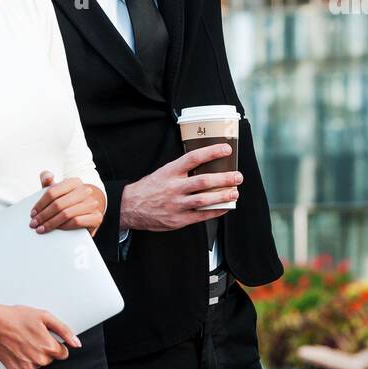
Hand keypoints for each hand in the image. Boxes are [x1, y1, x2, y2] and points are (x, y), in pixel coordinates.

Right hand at [0, 303, 77, 368]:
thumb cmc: (18, 318)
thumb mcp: (46, 317)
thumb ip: (65, 331)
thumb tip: (76, 343)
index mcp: (48, 347)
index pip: (63, 354)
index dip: (56, 344)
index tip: (47, 337)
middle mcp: (39, 360)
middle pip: (50, 359)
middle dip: (45, 349)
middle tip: (33, 337)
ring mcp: (27, 367)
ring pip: (38, 364)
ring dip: (34, 355)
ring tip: (24, 341)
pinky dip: (23, 360)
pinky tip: (18, 349)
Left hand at [31, 171, 105, 235]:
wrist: (87, 212)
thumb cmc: (67, 201)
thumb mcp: (58, 191)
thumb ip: (48, 182)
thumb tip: (47, 176)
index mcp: (74, 182)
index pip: (52, 192)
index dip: (40, 204)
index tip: (32, 213)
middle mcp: (85, 191)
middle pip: (58, 204)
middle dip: (43, 216)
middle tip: (34, 224)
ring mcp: (92, 204)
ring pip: (67, 214)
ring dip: (51, 223)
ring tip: (41, 228)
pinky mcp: (97, 217)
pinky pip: (76, 222)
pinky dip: (64, 226)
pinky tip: (57, 229)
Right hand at [120, 144, 242, 231]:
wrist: (130, 207)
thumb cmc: (150, 188)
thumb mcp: (163, 172)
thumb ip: (182, 170)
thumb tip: (207, 165)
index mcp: (170, 172)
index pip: (193, 158)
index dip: (211, 152)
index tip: (226, 149)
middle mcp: (174, 187)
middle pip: (202, 181)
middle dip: (223, 178)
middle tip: (237, 176)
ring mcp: (176, 204)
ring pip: (204, 199)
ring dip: (222, 196)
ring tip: (234, 192)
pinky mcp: (178, 219)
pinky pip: (201, 215)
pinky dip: (215, 211)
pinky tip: (225, 207)